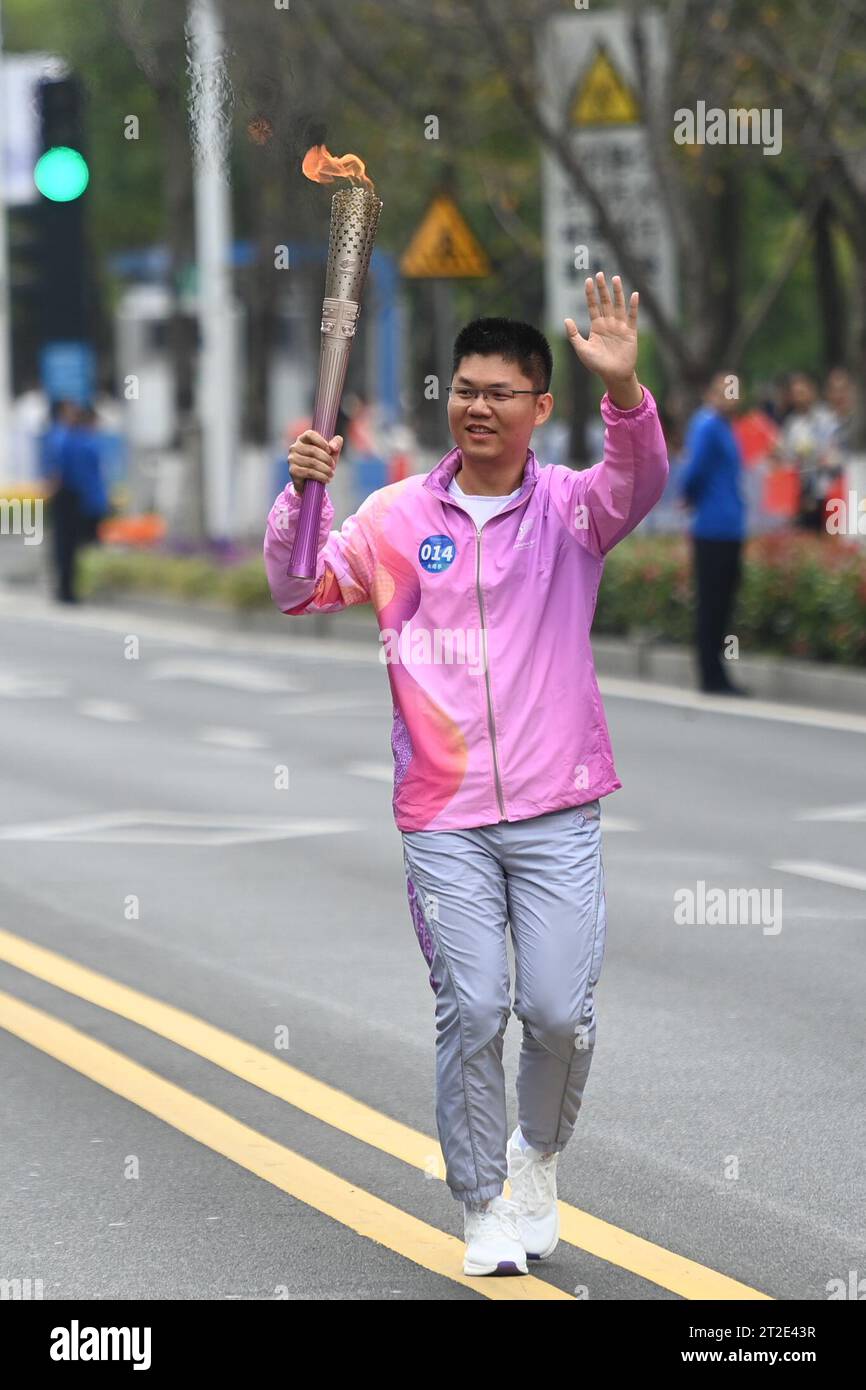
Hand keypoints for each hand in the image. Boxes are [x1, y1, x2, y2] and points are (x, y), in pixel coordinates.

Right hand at [289, 429, 342, 494]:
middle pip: (313, 450)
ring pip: (312, 462)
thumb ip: (336, 443)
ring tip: (331, 474)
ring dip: (325, 469)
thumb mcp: (332, 452)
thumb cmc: (322, 462)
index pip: (310, 434)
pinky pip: (309, 472)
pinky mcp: (293, 470)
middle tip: (333, 466)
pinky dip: (320, 476)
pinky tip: (326, 479)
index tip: (330, 450)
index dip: (321, 441)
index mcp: (303, 439)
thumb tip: (333, 447)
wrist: (312, 482)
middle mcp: (295, 447)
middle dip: (326, 459)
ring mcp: (292, 459)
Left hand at [565, 272, 638, 392]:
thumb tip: (566, 319)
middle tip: (600, 274)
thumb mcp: (582, 349)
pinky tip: (634, 295)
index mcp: (597, 326)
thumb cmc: (597, 364)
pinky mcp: (630, 333)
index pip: (593, 306)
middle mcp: (608, 324)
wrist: (613, 375)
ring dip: (617, 293)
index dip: (591, 294)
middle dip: (602, 289)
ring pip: (618, 306)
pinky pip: (632, 317)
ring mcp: (620, 327)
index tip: (588, 280)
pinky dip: (633, 307)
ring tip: (616, 279)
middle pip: (605, 302)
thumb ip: (574, 334)